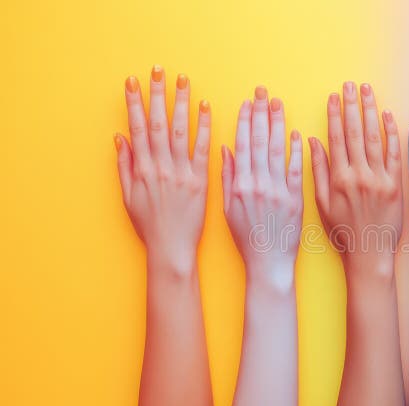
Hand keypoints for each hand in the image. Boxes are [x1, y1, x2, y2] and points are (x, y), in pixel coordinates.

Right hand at [115, 65, 209, 269]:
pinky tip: (205, 108)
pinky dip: (204, 128)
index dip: (135, 103)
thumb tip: (120, 136)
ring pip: (179, 131)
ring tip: (183, 80)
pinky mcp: (200, 181)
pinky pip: (203, 150)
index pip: (137, 128)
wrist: (171, 248)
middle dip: (157, 95)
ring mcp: (181, 173)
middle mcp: (160, 167)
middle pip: (157, 123)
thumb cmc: (149, 225)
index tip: (134, 81)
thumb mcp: (128, 196)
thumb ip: (124, 165)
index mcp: (142, 169)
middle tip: (159, 70)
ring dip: (181, 103)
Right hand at [222, 86, 302, 284]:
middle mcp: (258, 184)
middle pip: (258, 141)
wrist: (268, 263)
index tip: (247, 101)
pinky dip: (297, 151)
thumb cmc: (246, 238)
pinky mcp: (296, 199)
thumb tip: (224, 148)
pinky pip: (296, 170)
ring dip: (278, 124)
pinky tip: (297, 133)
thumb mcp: (227, 208)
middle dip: (260, 113)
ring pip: (277, 150)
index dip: (244, 120)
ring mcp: (278, 190)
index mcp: (239, 184)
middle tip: (263, 91)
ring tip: (279, 103)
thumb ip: (226, 177)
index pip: (241, 144)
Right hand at [309, 82, 401, 275]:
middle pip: (354, 132)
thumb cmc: (343, 232)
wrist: (369, 254)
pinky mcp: (396, 185)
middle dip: (351, 105)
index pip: (335, 138)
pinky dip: (392, 133)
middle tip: (350, 84)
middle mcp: (358, 175)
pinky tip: (388, 115)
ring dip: (370, 111)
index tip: (333, 96)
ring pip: (374, 138)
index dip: (333, 114)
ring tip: (367, 90)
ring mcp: (379, 179)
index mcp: (338, 178)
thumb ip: (318, 170)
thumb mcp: (322, 203)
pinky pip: (395, 154)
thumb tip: (312, 141)